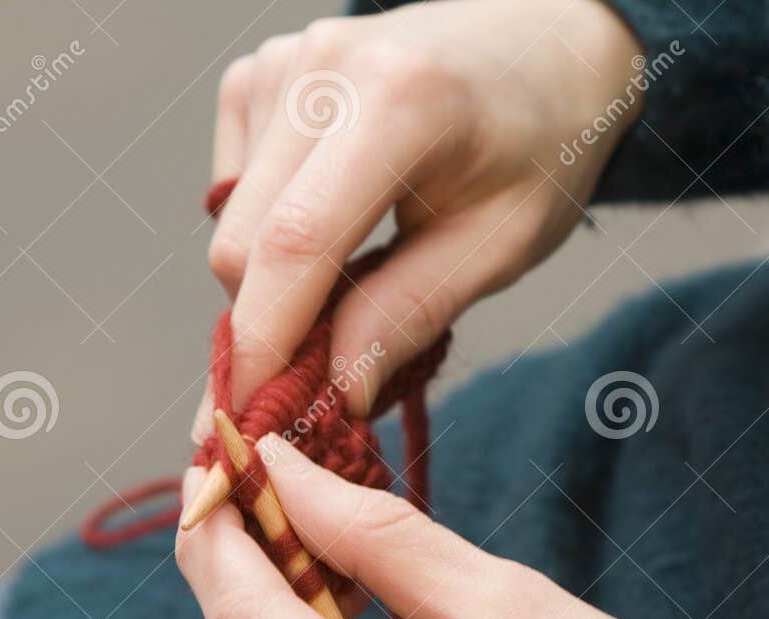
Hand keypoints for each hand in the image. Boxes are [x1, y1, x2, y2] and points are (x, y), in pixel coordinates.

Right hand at [198, 0, 643, 437]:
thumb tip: (336, 395)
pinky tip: (339, 214)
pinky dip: (271, 232)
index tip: (247, 422)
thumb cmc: (535, 147)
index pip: (297, 243)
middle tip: (330, 372)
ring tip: (362, 270)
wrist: (538, 45)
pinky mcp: (254, 75)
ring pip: (230, 230)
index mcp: (400, 101)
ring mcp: (280, 64)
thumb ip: (410, 314)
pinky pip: (230, 196)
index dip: (264, 343)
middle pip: (243, 247)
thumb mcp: (500, 244)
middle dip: (271, 329)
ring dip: (278, 280)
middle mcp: (322, 68)